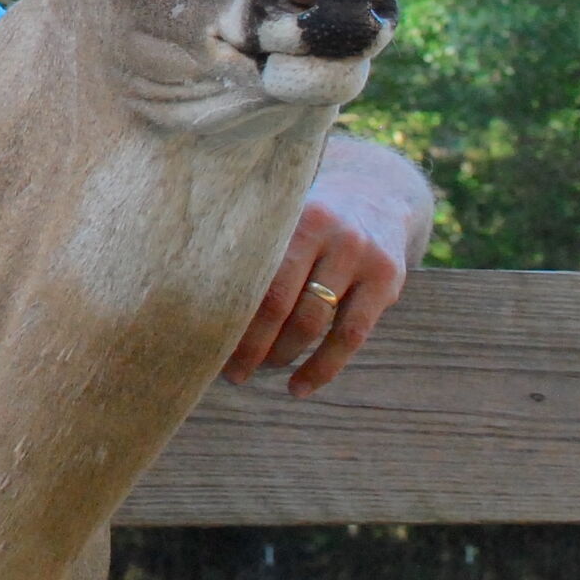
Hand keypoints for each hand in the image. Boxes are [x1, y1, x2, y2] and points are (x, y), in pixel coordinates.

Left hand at [222, 136, 432, 397]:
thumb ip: (252, 248)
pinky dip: (321, 369)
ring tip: (259, 371)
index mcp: (292, 214)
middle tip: (230, 371)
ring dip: (281, 356)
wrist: (375, 192)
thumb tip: (193, 302)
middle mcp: (330, 231)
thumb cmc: (306, 216)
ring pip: (313, 323)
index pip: (254, 275)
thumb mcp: (282, 215)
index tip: (205, 342)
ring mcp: (361, 255)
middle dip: (251, 344)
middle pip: (280, 302)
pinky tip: (298, 387)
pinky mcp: (386, 279)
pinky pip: (351, 337)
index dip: (229, 315)